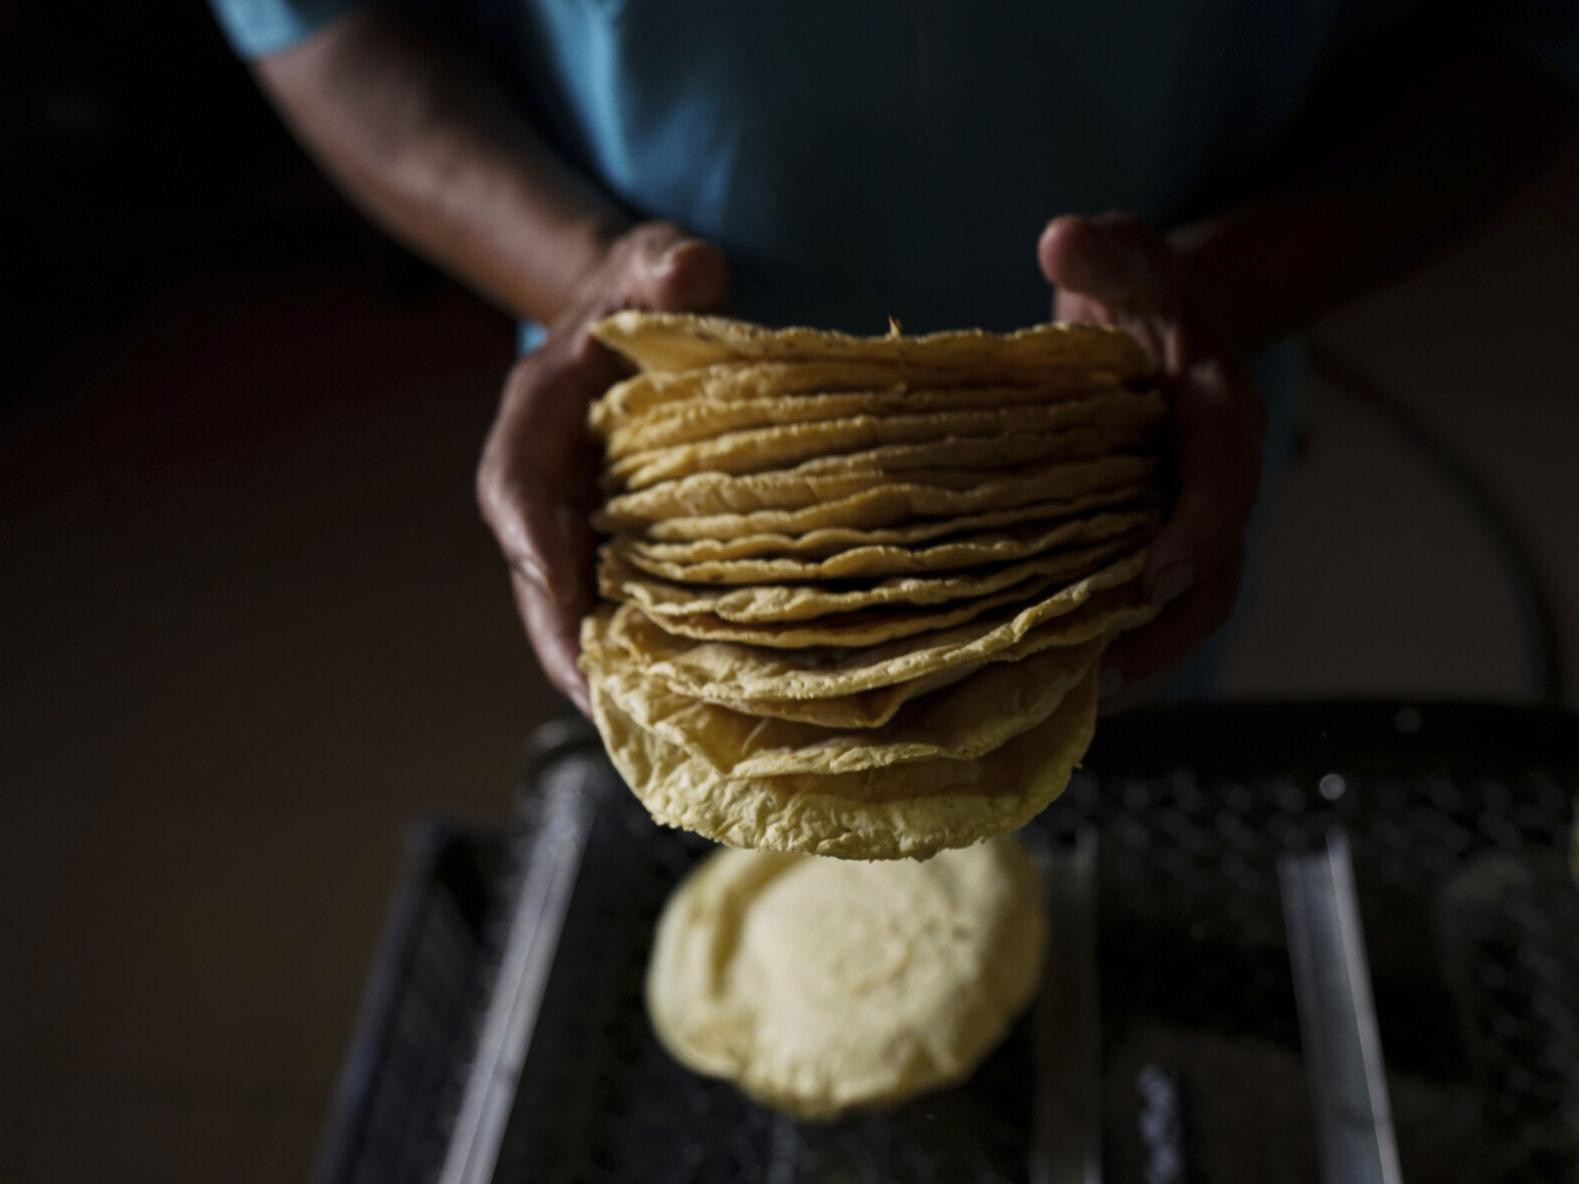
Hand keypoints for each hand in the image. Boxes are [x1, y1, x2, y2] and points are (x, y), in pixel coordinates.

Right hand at [477, 222, 729, 713]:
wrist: (635, 310)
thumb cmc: (637, 287)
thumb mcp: (648, 262)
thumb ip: (663, 264)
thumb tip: (693, 269)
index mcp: (534, 420)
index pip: (515, 490)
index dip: (534, 546)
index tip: (560, 599)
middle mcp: (545, 487)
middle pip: (539, 580)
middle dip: (566, 649)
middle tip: (605, 711)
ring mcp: (577, 523)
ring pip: (576, 610)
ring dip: (605, 669)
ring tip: (652, 729)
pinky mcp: (616, 544)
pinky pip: (621, 606)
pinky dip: (646, 652)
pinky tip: (689, 695)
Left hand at [1038, 212, 1265, 701]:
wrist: (1166, 314)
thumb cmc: (1137, 288)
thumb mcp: (1126, 253)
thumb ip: (1104, 250)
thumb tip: (1059, 240)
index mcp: (1218, 410)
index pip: (1222, 478)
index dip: (1196, 529)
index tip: (1152, 573)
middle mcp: (1216, 474)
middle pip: (1213, 569)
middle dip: (1166, 627)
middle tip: (1104, 675)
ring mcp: (1189, 514)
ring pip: (1187, 603)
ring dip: (1142, 655)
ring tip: (1080, 698)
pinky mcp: (1156, 537)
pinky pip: (1150, 603)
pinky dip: (1118, 643)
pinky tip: (1065, 680)